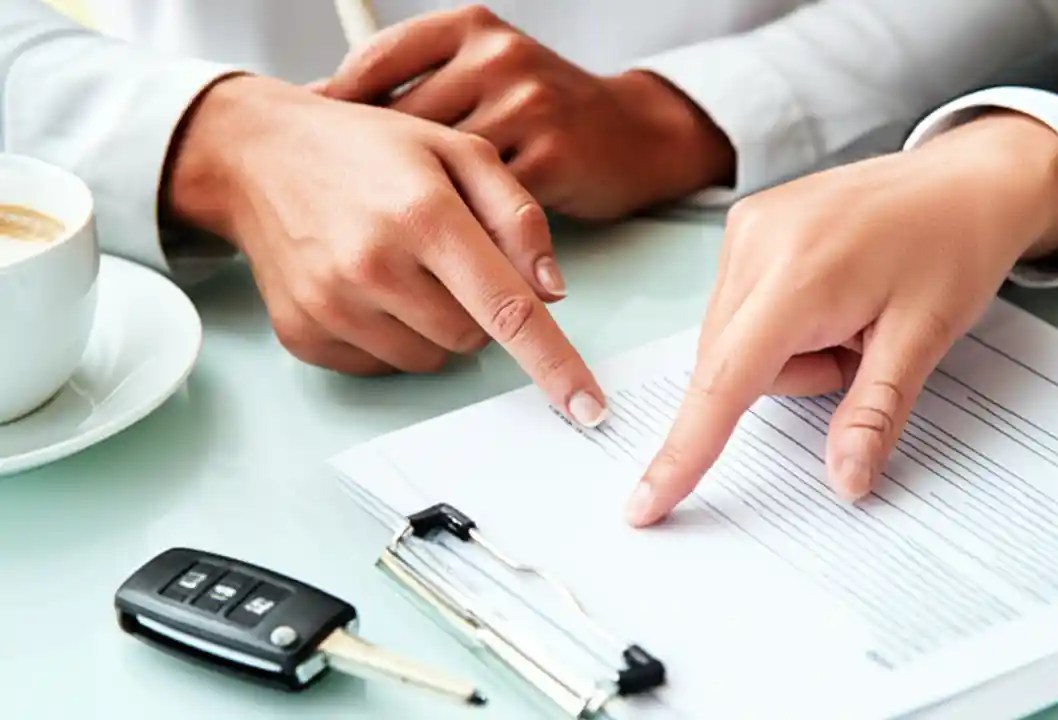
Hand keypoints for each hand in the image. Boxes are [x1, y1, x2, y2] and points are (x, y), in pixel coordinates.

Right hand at [164, 74, 607, 425]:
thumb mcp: (458, 152)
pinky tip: (366, 286)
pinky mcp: (303, 335)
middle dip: (476, 308)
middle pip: (472, 338)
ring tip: (400, 265)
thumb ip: (518, 217)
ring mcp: (331, 306)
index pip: (507, 308)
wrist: (259, 156)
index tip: (589, 408)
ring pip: (429, 358)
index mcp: (424, 215)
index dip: (554, 364)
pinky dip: (389, 336)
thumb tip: (554, 292)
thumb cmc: (371, 150)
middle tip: (443, 257)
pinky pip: (381, 365)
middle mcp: (373, 266)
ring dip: (433, 324)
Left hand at [317, 5, 733, 219]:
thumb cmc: (545, 112)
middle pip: (403, 123)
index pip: (376, 63)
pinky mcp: (553, 158)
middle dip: (369, 170)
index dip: (334, 109)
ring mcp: (527, 106)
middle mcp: (496, 58)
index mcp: (469, 28)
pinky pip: (486, 205)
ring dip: (414, 211)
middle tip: (335, 207)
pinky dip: (463, 232)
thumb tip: (324, 110)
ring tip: (386, 239)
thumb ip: (420, 86)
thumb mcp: (484, 74)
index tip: (304, 147)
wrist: (636, 134)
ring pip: (443, 171)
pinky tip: (445, 252)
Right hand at [625, 112, 1057, 525]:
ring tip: (851, 315)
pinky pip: (738, 306)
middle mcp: (756, 243)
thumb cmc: (954, 245)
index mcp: (800, 275)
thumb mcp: (926, 338)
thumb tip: (844, 482)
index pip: (726, 381)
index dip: (684, 450)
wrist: (968, 176)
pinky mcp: (748, 223)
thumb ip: (873, 414)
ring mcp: (747, 227)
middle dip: (789, 379)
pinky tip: (830, 294)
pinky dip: (778, 322)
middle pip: (728, 366)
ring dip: (784, 352)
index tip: (646, 503)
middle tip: (859, 348)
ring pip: (731, 342)